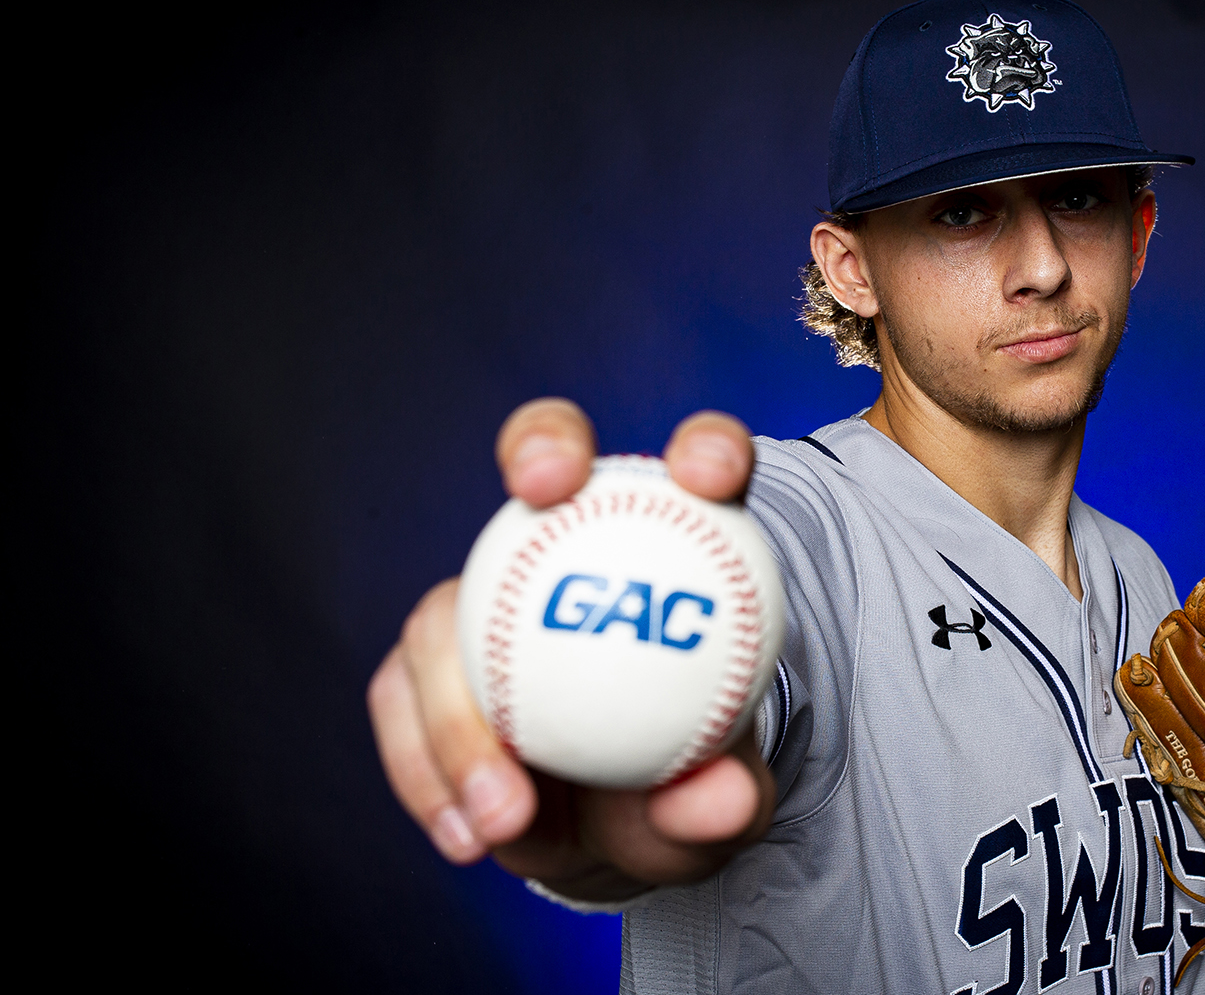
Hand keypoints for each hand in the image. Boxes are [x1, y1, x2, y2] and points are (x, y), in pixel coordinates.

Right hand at [367, 398, 775, 899]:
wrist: (605, 834)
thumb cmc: (679, 792)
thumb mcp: (718, 810)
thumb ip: (723, 800)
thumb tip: (722, 799)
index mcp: (678, 547)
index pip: (704, 467)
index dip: (708, 448)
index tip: (708, 477)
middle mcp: (572, 543)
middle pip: (551, 456)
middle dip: (543, 442)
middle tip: (542, 487)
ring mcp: (485, 592)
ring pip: (448, 606)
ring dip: (462, 713)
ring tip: (508, 816)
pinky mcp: (422, 656)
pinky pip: (403, 699)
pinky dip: (430, 771)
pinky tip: (468, 839)